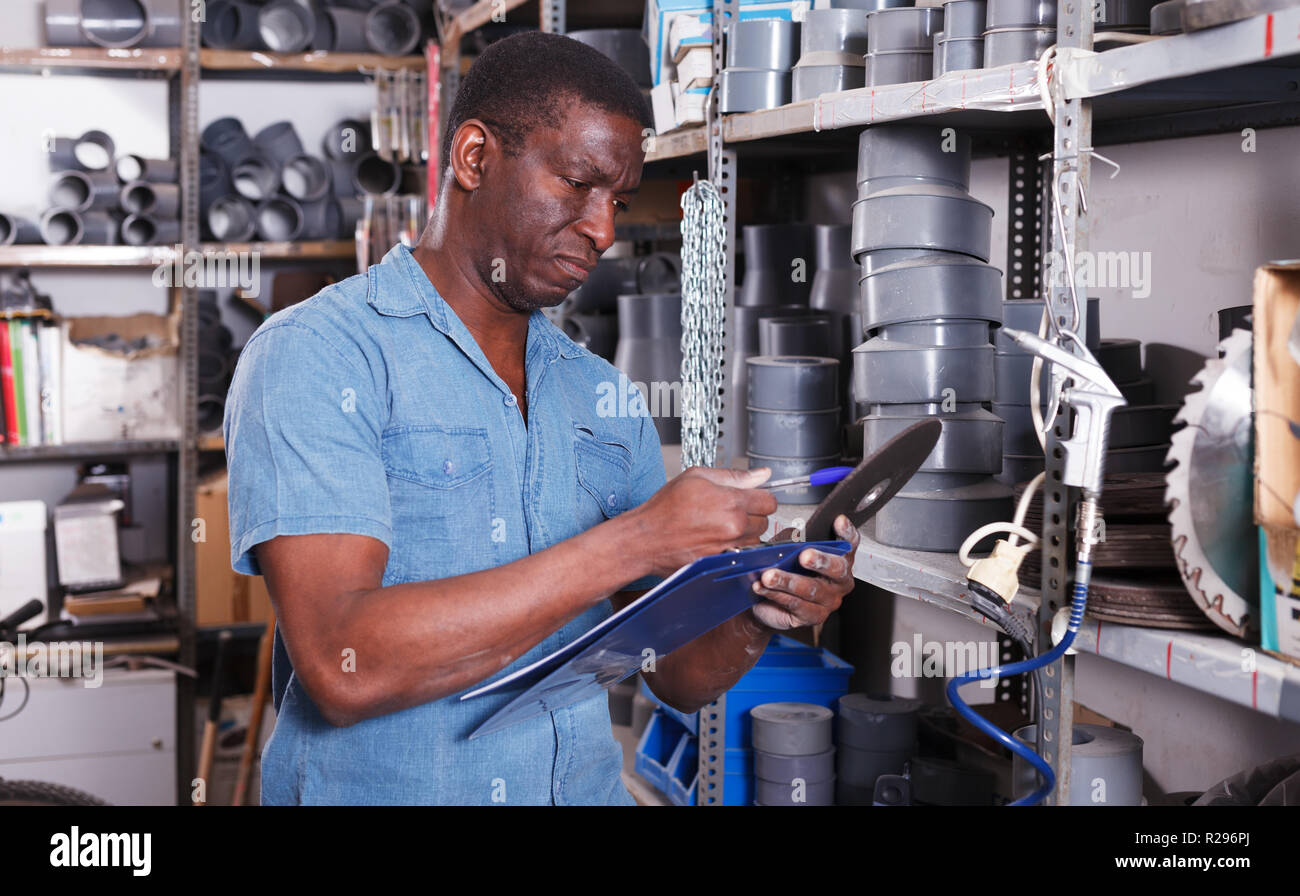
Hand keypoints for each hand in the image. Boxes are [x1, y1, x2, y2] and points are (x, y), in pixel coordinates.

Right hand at [628, 466, 778, 578]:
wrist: (645, 539)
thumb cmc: (665, 508)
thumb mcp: (697, 477)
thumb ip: (734, 476)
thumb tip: (763, 474)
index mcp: (731, 502)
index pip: (770, 501)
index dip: (760, 497)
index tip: (750, 498)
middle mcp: (734, 527)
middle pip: (765, 522)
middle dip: (752, 515)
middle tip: (728, 511)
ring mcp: (729, 548)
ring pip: (755, 540)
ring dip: (745, 534)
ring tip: (720, 527)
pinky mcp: (722, 563)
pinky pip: (742, 555)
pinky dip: (735, 548)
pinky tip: (716, 541)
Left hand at [749, 514, 859, 630]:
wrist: (766, 602)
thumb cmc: (784, 570)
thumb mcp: (788, 551)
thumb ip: (793, 542)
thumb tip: (790, 538)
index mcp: (839, 558)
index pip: (849, 543)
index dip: (846, 532)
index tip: (838, 520)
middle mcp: (839, 580)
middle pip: (838, 568)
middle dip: (821, 560)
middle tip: (804, 556)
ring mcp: (829, 600)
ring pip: (811, 589)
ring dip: (788, 581)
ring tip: (769, 575)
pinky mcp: (814, 616)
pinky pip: (797, 605)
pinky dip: (777, 595)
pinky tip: (763, 587)